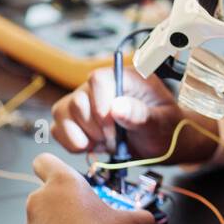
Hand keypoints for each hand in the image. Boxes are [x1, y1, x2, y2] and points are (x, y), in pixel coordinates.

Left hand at [24, 154, 157, 223]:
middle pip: (45, 197)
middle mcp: (40, 202)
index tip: (62, 181)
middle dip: (61, 207)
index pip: (44, 162)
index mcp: (63, 184)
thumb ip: (137, 216)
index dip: (51, 168)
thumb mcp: (133, 222)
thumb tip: (148, 223)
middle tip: (85, 221)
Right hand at [51, 67, 219, 162]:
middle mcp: (101, 86)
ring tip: (109, 142)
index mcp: (126, 77)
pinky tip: (94, 146)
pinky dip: (73, 143)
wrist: (160, 144)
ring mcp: (84, 102)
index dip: (101, 104)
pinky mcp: (74, 120)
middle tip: (118, 140)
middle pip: (78, 100)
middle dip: (97, 128)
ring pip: (63, 114)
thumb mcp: (162, 123)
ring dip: (85, 136)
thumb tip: (116, 107)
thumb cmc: (166, 128)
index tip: (112, 126)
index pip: (99, 79)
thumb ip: (141, 114)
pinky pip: (57, 129)